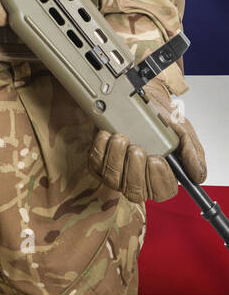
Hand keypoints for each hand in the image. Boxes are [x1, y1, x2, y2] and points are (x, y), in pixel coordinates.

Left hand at [88, 79, 205, 202]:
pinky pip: (95, 163)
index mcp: (162, 177)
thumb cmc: (162, 121)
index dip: (159, 179)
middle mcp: (139, 179)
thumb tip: (197, 175)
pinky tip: (107, 135)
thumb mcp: (184, 133)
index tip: (157, 159)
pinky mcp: (99, 162)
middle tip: (138, 148)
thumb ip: (192, 154)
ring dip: (115, 157)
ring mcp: (118, 173)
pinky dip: (100, 148)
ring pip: (113, 178)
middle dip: (135, 169)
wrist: (141, 101)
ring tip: (121, 138)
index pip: (161, 193)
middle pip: (135, 191)